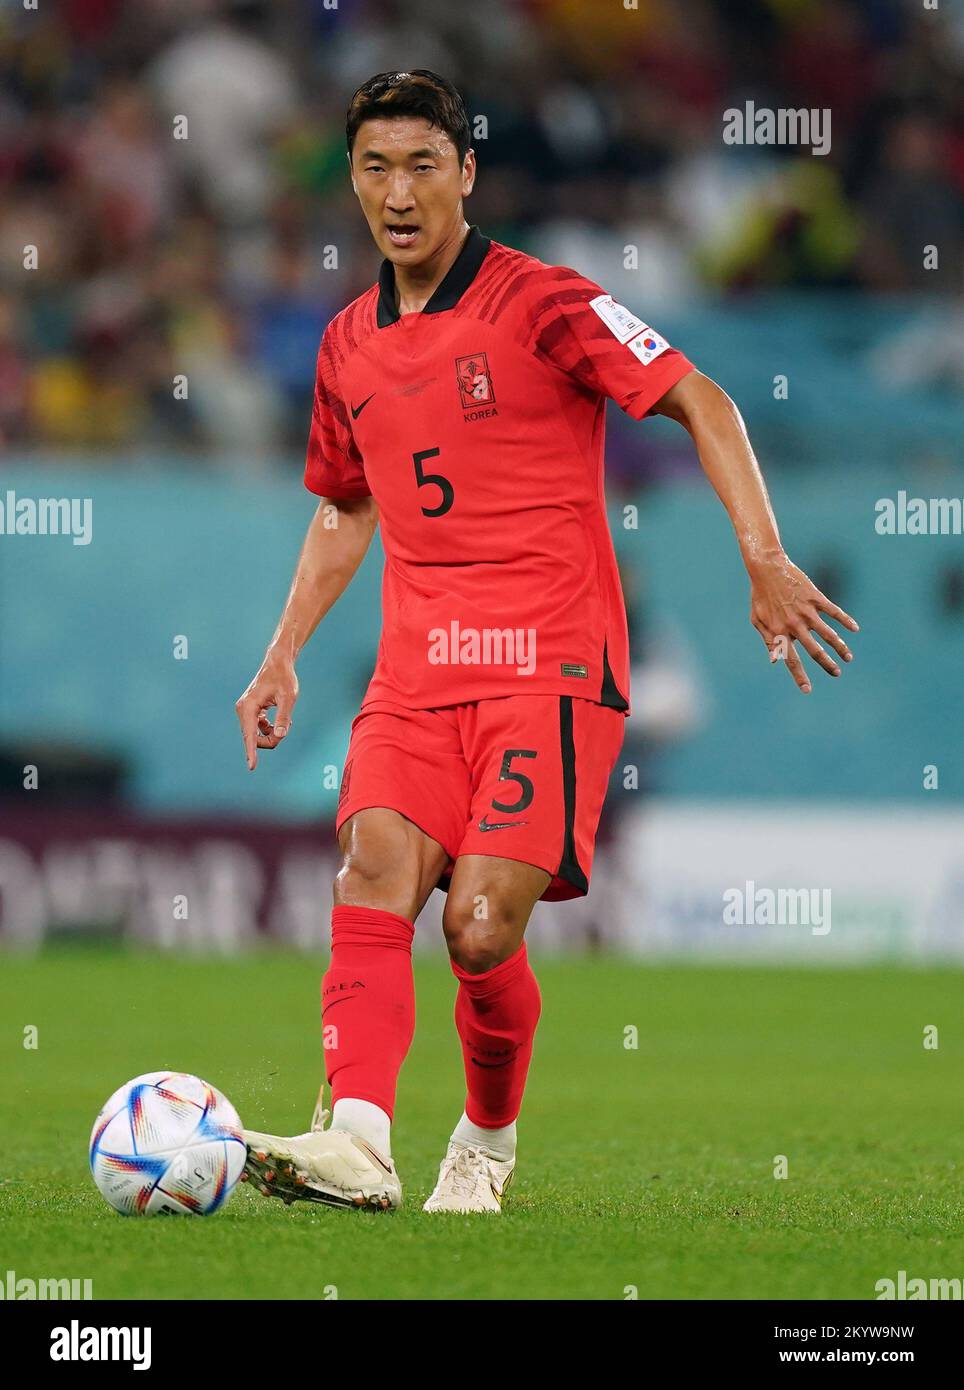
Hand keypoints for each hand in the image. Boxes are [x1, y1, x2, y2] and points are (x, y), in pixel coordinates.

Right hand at [235, 657, 298, 769]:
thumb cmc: (283, 678)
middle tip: (287, 726)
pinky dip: (269, 728)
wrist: (277, 664)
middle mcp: (242, 710)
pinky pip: (258, 729)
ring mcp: (245, 711)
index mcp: (248, 707)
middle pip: (254, 738)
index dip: (252, 752)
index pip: (250, 735)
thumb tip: (279, 735)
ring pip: (256, 735)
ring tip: (285, 720)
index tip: (252, 767)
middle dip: (271, 739)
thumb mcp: (288, 698)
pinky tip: (279, 719)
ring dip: (271, 733)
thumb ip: (283, 717)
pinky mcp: (249, 711)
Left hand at [749, 551, 857, 693]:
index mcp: (779, 632)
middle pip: (814, 650)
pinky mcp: (815, 597)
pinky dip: (845, 620)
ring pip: (827, 633)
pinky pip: (834, 611)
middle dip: (826, 664)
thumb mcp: (758, 620)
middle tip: (836, 674)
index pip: (790, 659)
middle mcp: (794, 624)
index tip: (807, 690)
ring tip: (848, 658)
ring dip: (840, 647)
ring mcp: (806, 611)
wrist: (768, 568)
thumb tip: (775, 661)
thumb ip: (768, 640)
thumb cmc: (760, 596)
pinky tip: (855, 628)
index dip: (799, 676)